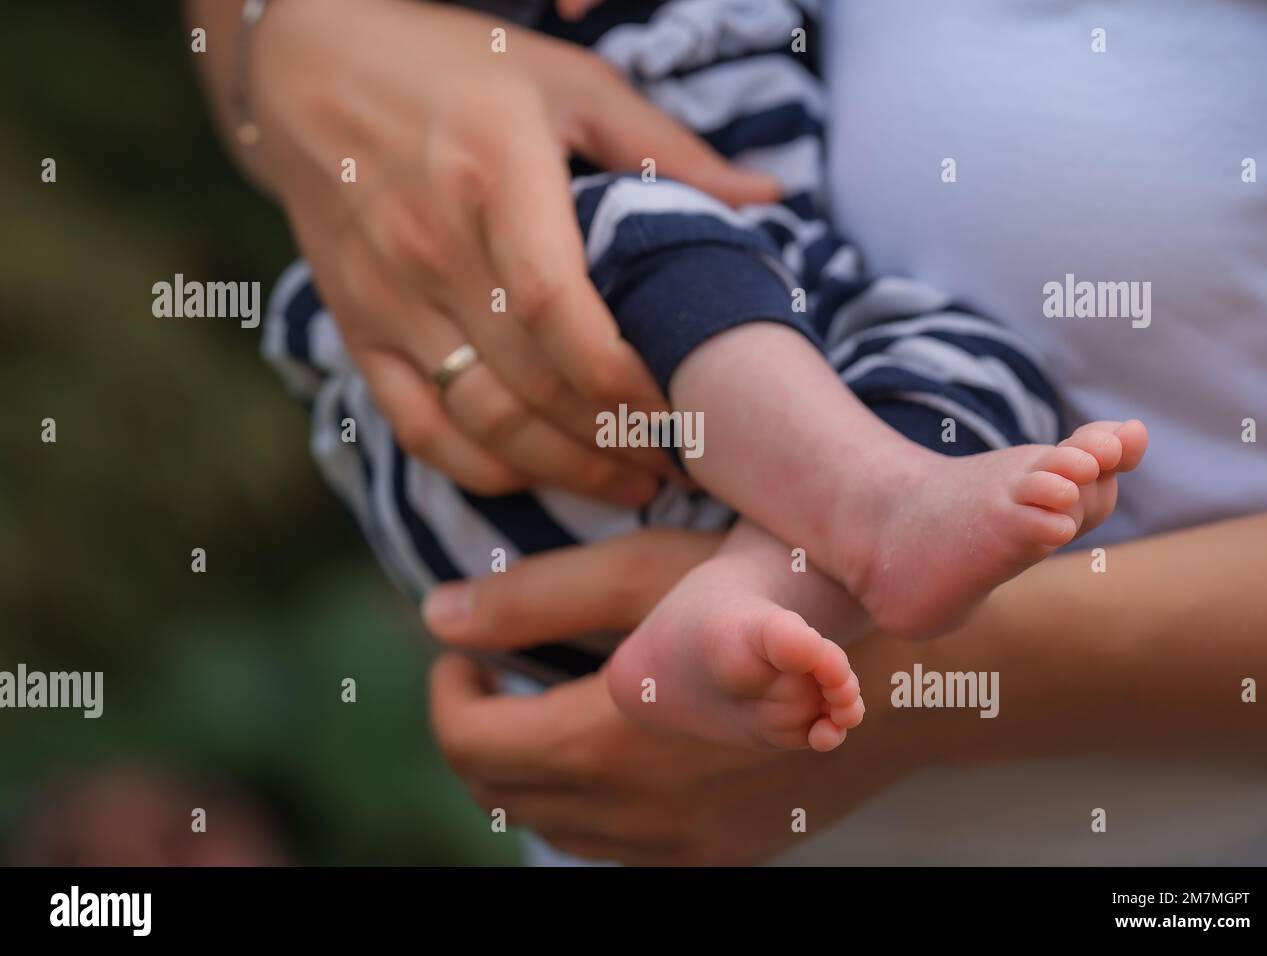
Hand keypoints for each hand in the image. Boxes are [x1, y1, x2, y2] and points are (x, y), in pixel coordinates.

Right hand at [248, 0, 779, 502]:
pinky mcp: (357, 328)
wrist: (307, 65)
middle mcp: (434, 246)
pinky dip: (478, 467)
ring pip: (481, 417)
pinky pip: (417, 424)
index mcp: (496, 174)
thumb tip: (768, 195)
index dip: (622, 378)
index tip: (681, 410)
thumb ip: (665, 145)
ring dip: (561, 469)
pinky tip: (534, 479)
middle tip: (677, 463)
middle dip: (613, 440)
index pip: (557, 308)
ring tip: (626, 484)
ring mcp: (388, 296)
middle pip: (532, 381)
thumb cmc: (456, 67)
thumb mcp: (566, 79)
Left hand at [424, 530, 919, 864]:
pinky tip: (615, 750)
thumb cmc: (779, 599)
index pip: (473, 745)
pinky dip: (588, 807)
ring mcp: (681, 849)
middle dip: (479, 733)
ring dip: (530, 774)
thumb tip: (436, 616)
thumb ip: (535, 599)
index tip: (459, 659)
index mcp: (608, 738)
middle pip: (505, 797)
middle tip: (497, 675)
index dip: (448, 698)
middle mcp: (637, 815)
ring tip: (550, 706)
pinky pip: (617, 851)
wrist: (910, 671)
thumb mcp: (651, 575)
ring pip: (557, 830)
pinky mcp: (719, 860)